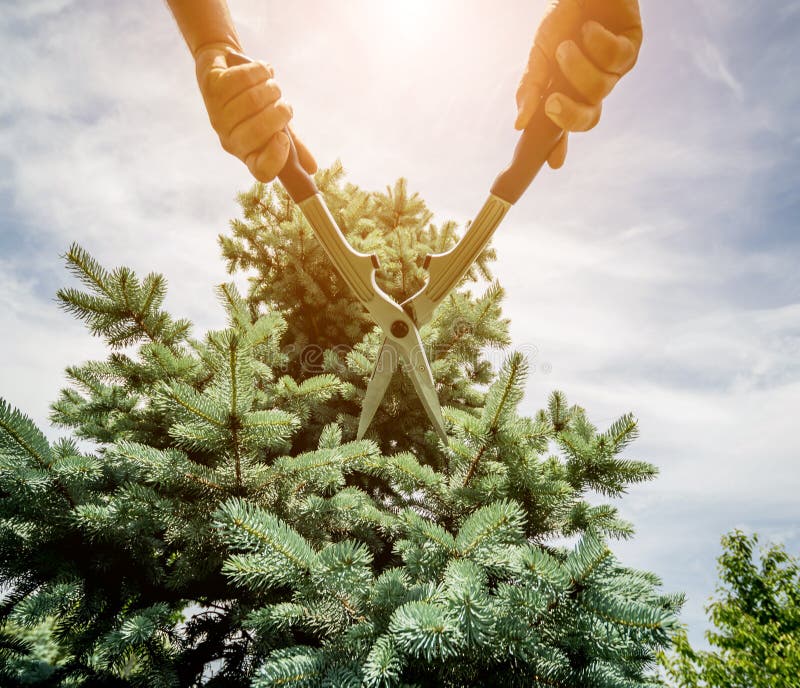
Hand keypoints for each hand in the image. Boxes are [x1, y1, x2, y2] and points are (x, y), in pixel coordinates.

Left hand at [194, 44, 316, 181]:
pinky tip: (262, 70)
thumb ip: (294, 145)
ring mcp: (218, 115)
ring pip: (252, 101)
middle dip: (279, 112)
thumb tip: (312, 168)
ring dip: (271, 87)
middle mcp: (230, 140)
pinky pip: (242, 79)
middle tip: (283, 102)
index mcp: (249, 154)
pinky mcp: (212, 88)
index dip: (276, 157)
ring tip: (272, 84)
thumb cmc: (256, 106)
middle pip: (258, 131)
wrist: (228, 69)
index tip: (284, 137)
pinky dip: (259, 71)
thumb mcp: (277, 127)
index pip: (262, 170)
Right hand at [515, 0, 642, 168]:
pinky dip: (598, 43)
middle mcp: (593, 85)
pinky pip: (617, 59)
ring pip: (599, 89)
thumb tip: (520, 125)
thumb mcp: (539, 54)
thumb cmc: (562, 17)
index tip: (553, 164)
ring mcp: (615, 69)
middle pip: (589, 119)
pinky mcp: (632, 46)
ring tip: (569, 42)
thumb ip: (531, 88)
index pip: (565, 125)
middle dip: (569, 116)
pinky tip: (590, 27)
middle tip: (550, 104)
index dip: (559, 145)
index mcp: (570, 90)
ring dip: (578, 67)